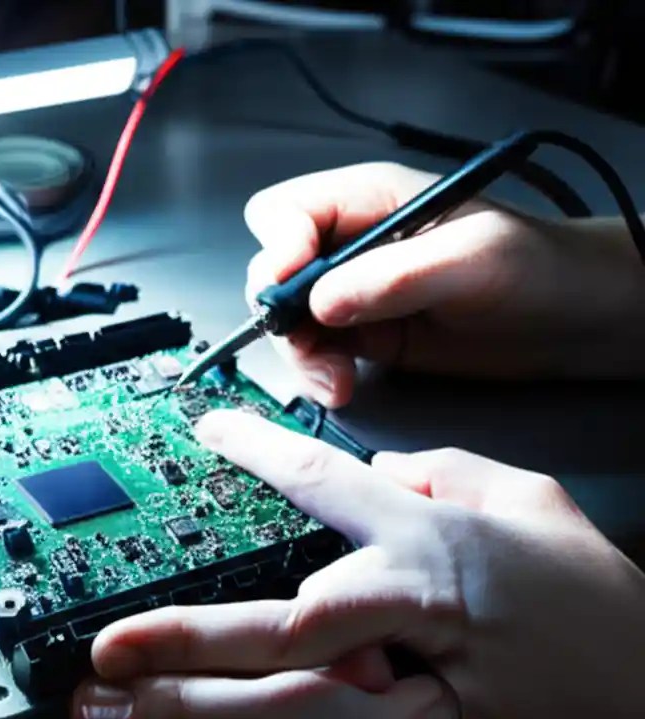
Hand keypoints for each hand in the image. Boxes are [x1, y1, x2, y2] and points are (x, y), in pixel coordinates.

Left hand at [71, 410, 644, 718]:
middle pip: (285, 628)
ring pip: (297, 706)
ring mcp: (420, 695)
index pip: (329, 484)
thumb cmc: (592, 604)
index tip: (204, 431)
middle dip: (190, 640)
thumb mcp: (530, 505)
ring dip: (205, 710)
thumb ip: (445, 475)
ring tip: (127, 708)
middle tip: (112, 649)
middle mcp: (412, 618)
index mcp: (432, 545)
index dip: (259, 453)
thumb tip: (384, 468)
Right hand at [242, 162, 644, 406]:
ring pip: (286, 317)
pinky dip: (316, 372)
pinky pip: (314, 351)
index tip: (292, 288)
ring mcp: (352, 291)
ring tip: (334, 382)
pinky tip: (341, 387)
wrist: (575, 319)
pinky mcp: (362, 334)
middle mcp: (350, 242)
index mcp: (369, 199)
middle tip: (309, 343)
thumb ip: (394, 277)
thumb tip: (320, 303)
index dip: (278, 247)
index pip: (287, 212)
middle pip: (273, 268)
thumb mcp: (471, 259)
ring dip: (299, 352)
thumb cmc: (538, 267)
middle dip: (281, 311)